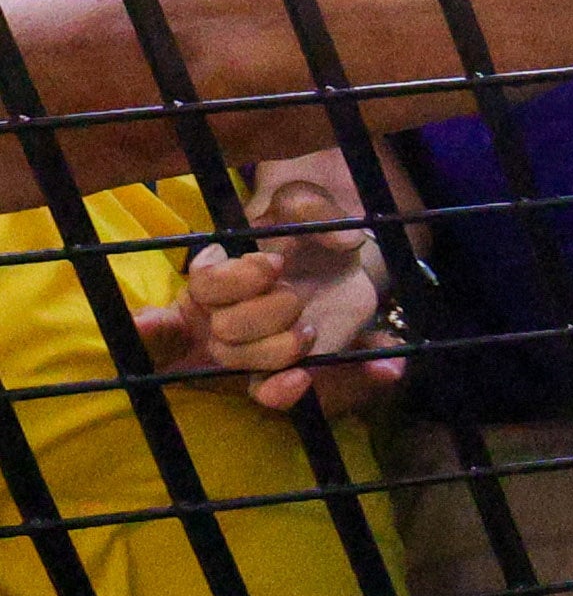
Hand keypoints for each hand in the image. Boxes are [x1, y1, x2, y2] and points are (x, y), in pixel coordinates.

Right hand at [142, 188, 393, 416]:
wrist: (336, 260)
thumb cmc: (306, 231)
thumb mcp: (304, 204)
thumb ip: (310, 204)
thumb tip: (346, 239)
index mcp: (221, 272)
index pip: (204, 281)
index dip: (232, 278)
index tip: (276, 264)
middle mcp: (224, 312)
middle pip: (226, 327)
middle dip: (269, 311)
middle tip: (296, 294)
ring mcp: (247, 344)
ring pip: (242, 360)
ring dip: (281, 347)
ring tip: (310, 328)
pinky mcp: (278, 367)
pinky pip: (264, 392)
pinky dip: (280, 390)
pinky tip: (302, 377)